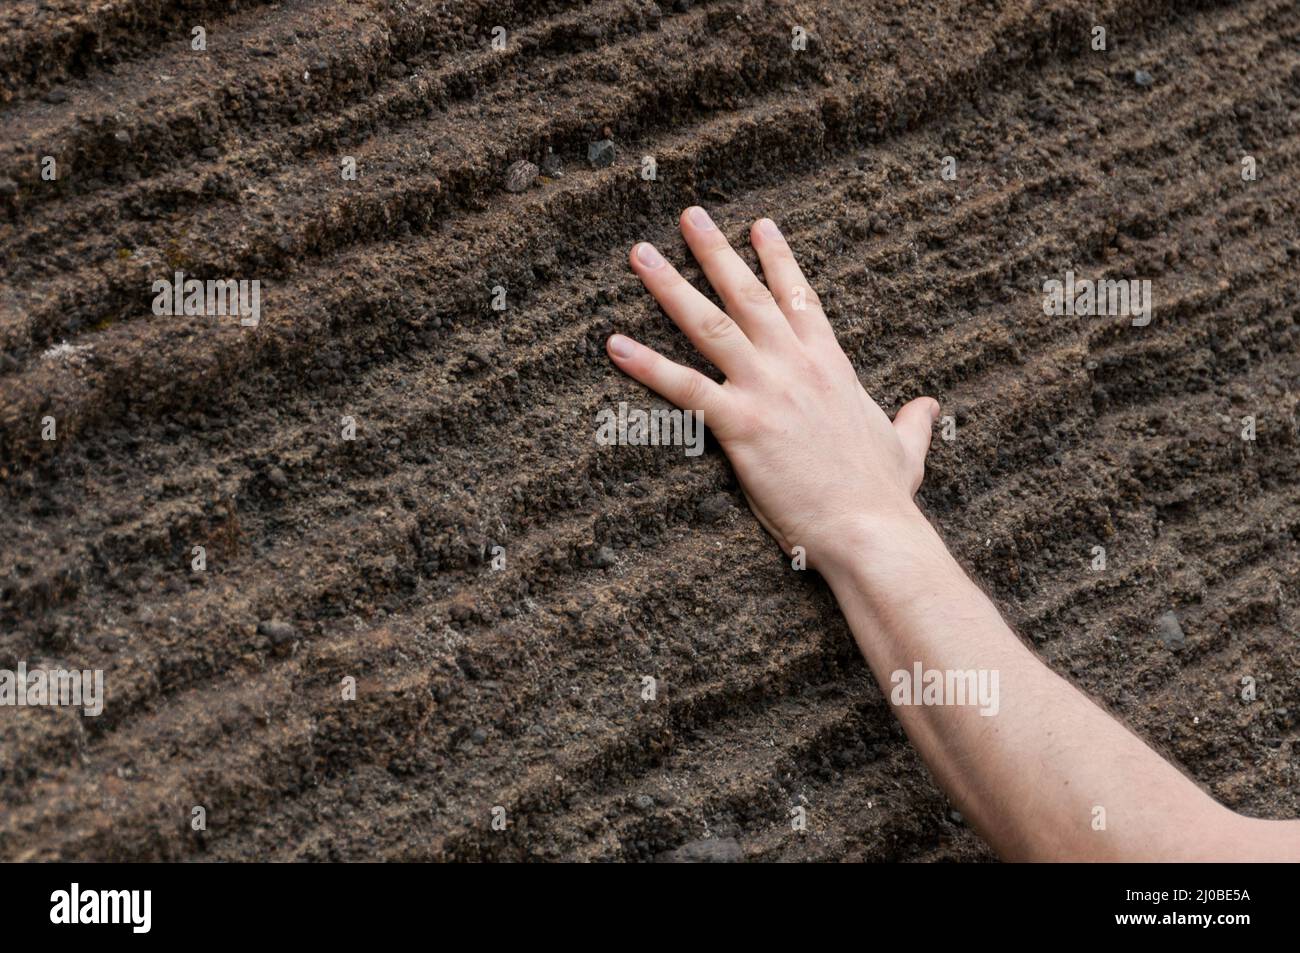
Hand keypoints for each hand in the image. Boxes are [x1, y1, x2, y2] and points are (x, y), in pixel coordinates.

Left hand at [606, 207, 939, 567]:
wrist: (873, 530)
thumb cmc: (885, 497)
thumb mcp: (906, 449)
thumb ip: (913, 422)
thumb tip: (930, 406)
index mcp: (832, 368)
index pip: (800, 299)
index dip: (778, 261)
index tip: (760, 226)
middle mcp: (796, 367)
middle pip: (748, 296)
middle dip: (716, 252)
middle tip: (689, 216)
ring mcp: (767, 391)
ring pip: (710, 325)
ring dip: (671, 286)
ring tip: (641, 254)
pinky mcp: (741, 425)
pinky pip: (684, 388)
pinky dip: (647, 365)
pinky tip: (616, 344)